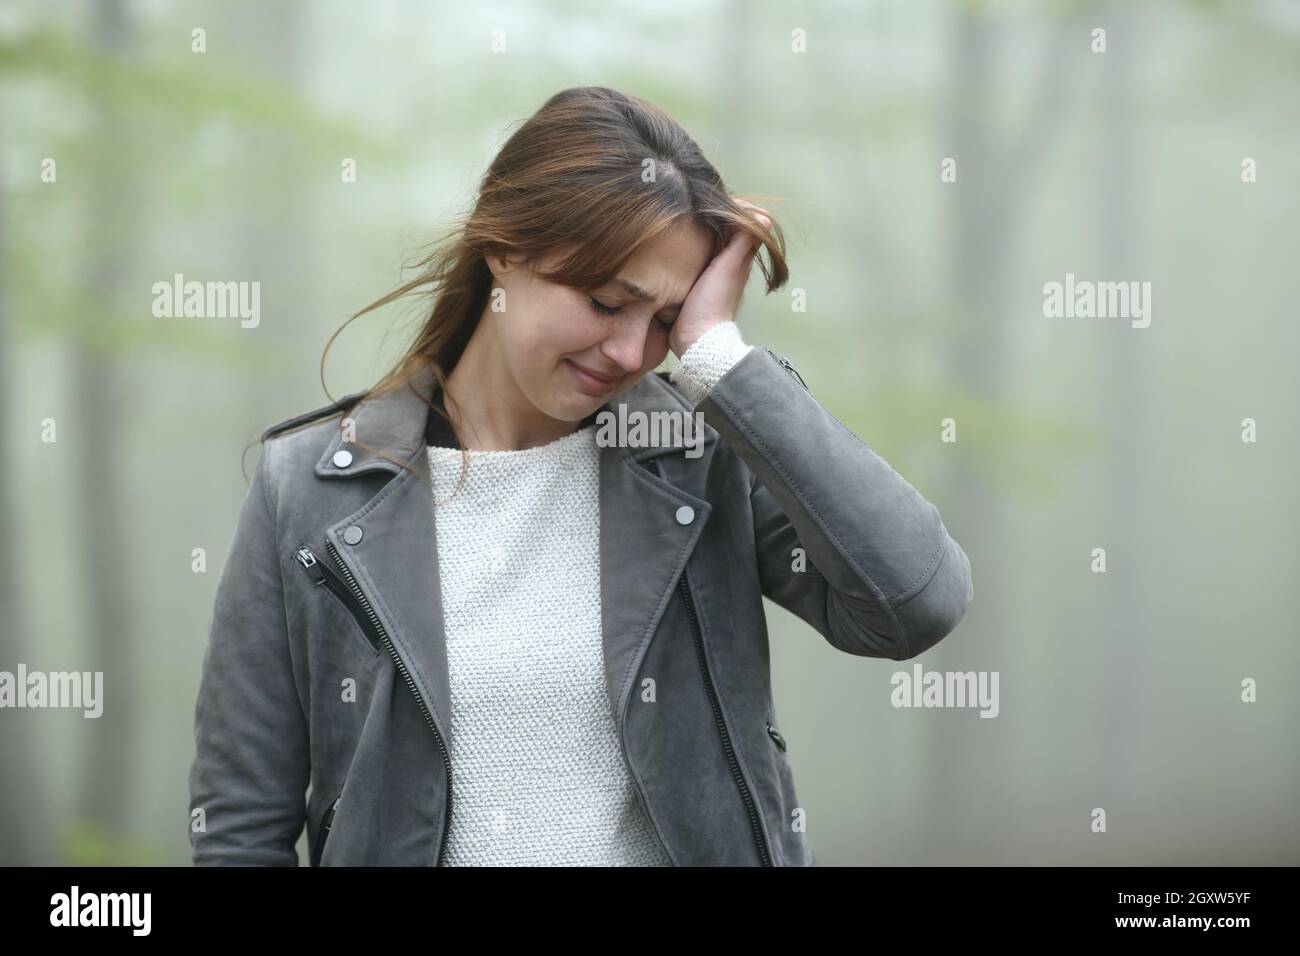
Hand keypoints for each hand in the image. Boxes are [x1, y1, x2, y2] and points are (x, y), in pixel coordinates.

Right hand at [670, 199, 771, 357]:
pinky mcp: (695, 285)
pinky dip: (693, 247)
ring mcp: (712, 276)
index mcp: (739, 260)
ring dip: (704, 232)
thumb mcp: (728, 268)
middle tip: (701, 203)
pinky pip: (696, 259)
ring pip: (711, 246)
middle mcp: (729, 267)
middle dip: (717, 218)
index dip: (736, 211)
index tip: (720, 198)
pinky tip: (680, 243)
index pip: (743, 228)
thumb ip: (742, 244)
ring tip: (688, 217)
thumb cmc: (712, 303)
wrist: (695, 339)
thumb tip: (765, 218)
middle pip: (727, 235)